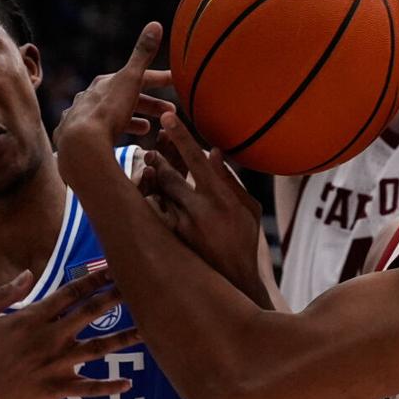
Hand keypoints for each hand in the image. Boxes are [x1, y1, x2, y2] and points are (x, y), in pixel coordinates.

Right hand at [0, 267, 140, 398]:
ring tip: (148, 331)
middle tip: (139, 288)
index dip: (94, 280)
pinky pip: (88, 388)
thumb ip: (3, 294)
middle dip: (116, 299)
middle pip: (90, 314)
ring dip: (124, 339)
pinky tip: (128, 384)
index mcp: (31, 317)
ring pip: (98, 349)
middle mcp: (48, 338)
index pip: (70, 293)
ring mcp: (54, 364)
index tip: (114, 270)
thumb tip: (28, 275)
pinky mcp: (56, 389)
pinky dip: (108, 387)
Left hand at [55, 22, 174, 180]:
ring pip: (107, 116)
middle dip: (147, 104)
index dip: (156, 79)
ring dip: (129, 120)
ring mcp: (79, 119)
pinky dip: (109, 134)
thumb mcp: (130, 80)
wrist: (81, 143)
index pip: (134, 76)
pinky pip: (95, 134)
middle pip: (122, 98)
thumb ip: (142, 54)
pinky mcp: (74, 139)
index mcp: (103, 83)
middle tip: (169, 113)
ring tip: (146, 129)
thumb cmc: (109, 110)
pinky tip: (114, 141)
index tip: (174, 82)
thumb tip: (155, 24)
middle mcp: (87, 98)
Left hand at [142, 111, 268, 305]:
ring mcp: (180, 227)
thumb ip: (231, 180)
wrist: (232, 282)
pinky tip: (150, 188)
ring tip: (152, 162)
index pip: (197, 161)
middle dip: (160, 156)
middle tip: (156, 143)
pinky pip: (152, 210)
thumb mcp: (249, 209)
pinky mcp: (168, 240)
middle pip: (169, 174)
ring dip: (152, 174)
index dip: (182, 137)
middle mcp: (198, 212)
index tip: (168, 117)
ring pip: (157, 191)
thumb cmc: (244, 241)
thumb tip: (214, 151)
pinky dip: (149, 196)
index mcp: (222, 200)